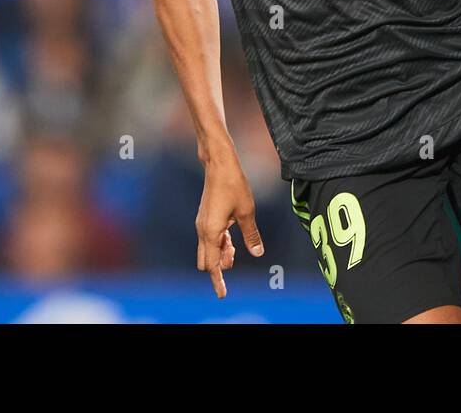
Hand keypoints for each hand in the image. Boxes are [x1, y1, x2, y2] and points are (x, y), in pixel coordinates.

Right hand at [196, 156, 264, 297]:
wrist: (219, 165)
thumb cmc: (233, 185)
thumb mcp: (247, 212)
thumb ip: (251, 235)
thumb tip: (258, 252)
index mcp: (211, 232)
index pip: (212, 265)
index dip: (218, 280)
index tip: (222, 294)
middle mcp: (203, 230)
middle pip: (206, 260)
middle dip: (218, 267)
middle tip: (233, 264)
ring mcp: (203, 224)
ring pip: (208, 249)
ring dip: (221, 254)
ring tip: (235, 252)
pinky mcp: (206, 218)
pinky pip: (210, 238)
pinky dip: (220, 243)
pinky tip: (231, 240)